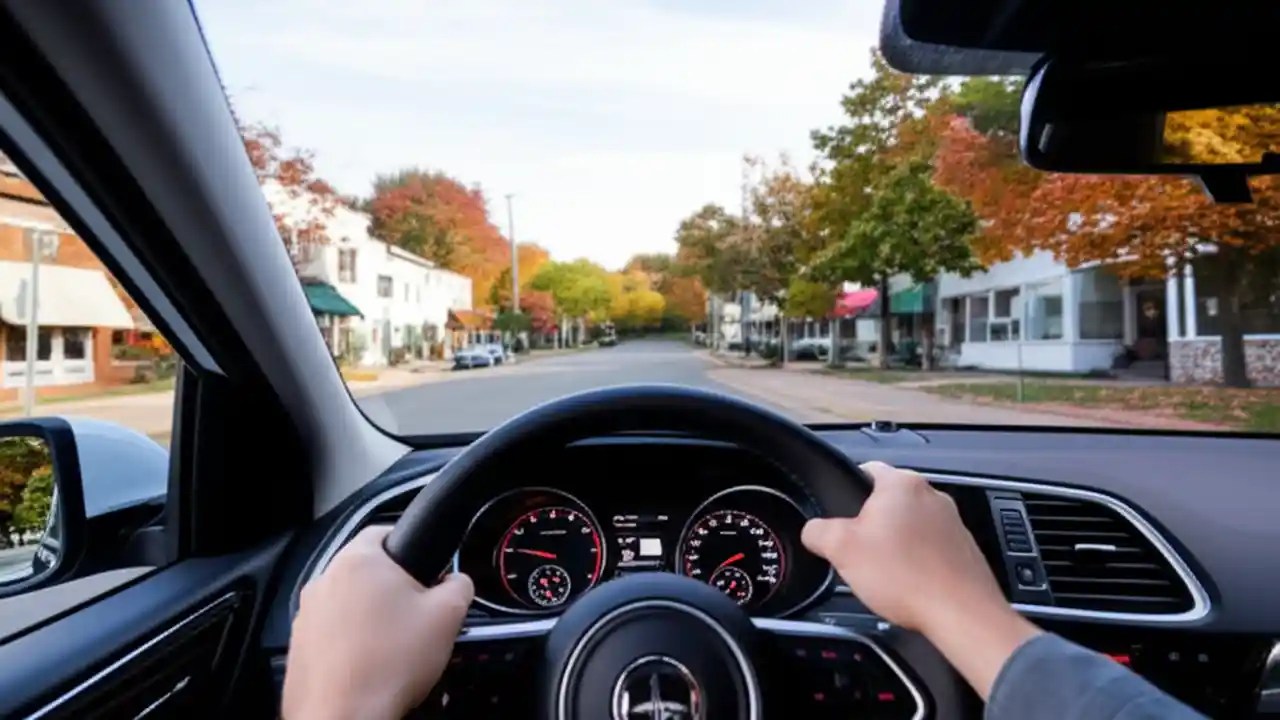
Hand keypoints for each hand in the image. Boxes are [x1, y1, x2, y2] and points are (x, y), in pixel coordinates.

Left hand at [282, 526, 473, 719]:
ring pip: (348, 604)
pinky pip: (330, 633)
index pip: (385, 531)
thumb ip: (460, 586)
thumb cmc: (394, 660)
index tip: (427, 576)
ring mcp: (305, 614)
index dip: (412, 549)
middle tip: (417, 617)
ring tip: (392, 648)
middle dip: (392, 589)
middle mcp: (323, 579)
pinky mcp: (296, 646)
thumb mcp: (448, 617)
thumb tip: (456, 581)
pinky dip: (349, 643)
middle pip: (366, 572)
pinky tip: (368, 666)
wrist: (343, 717)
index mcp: (358, 559)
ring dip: (369, 617)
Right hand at [802, 461, 1039, 698]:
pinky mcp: (964, 548)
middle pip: (887, 503)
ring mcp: (952, 522)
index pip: (865, 470)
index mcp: (901, 483)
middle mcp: (931, 495)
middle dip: (871, 527)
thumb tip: (813, 530)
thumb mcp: (841, 550)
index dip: (845, 493)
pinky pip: (930, 549)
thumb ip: (818, 531)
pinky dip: (918, 563)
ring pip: (910, 527)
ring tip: (886, 575)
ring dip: (896, 546)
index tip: (839, 517)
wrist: (960, 613)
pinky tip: (910, 585)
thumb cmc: (906, 576)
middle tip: (859, 554)